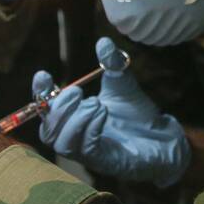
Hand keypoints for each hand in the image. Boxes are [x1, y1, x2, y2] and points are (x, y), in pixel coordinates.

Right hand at [33, 37, 189, 187]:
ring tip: (95, 103)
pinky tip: (103, 113)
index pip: (45, 109)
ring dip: (74, 120)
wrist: (162, 136)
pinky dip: (90, 128)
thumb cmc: (136, 114)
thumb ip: (112, 63)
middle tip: (77, 91)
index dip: (40, 93)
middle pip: (48, 131)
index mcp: (73, 118)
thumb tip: (103, 41)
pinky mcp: (103, 162)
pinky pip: (85, 149)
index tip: (44, 75)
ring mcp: (88, 153)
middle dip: (58, 108)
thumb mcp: (122, 84)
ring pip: (62, 144)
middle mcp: (75, 137)